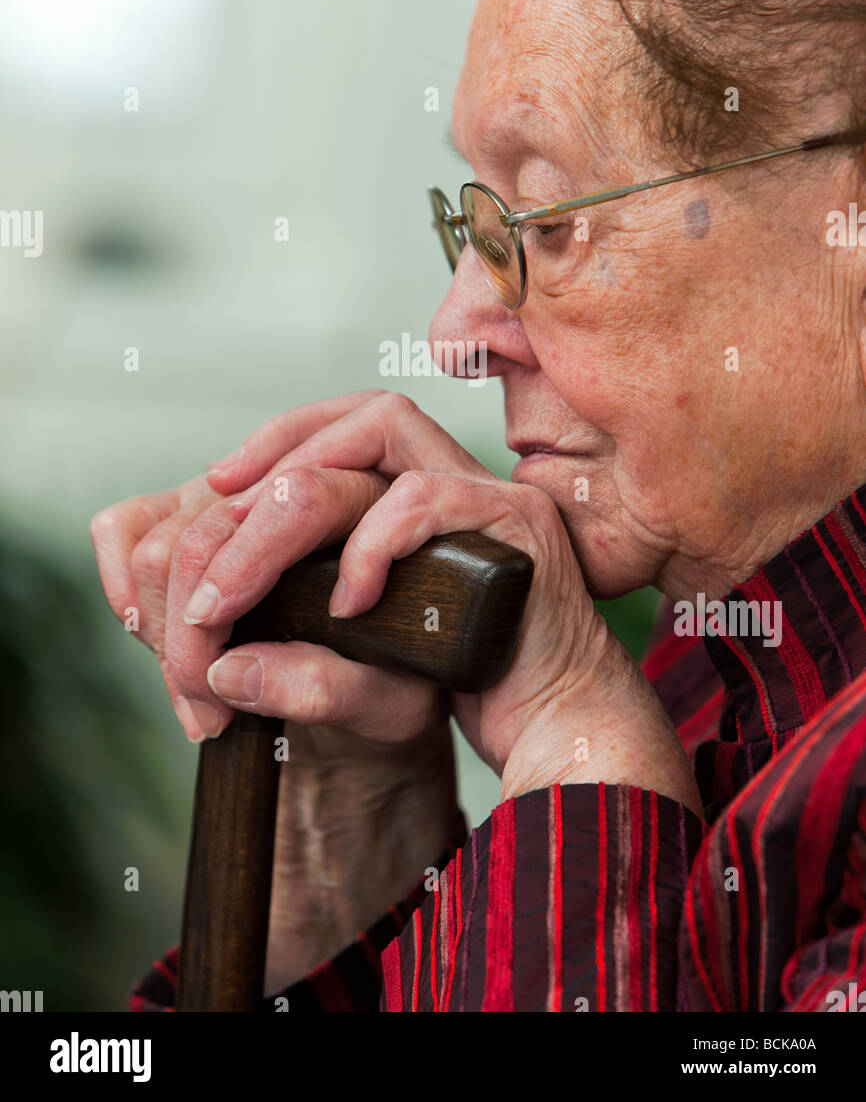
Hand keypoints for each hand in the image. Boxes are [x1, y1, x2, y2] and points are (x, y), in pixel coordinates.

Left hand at [171, 391, 698, 813]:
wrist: (560, 730)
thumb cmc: (468, 692)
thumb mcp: (359, 677)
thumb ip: (298, 664)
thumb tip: (222, 667)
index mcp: (415, 497)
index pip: (342, 427)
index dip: (273, 447)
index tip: (214, 496)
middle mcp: (452, 478)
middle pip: (352, 416)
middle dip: (271, 458)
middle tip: (214, 526)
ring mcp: (485, 494)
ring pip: (382, 429)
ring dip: (300, 487)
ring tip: (254, 559)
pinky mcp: (516, 523)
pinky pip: (424, 498)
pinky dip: (370, 543)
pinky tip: (347, 603)